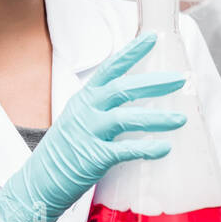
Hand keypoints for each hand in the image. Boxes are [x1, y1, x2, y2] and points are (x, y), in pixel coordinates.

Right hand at [0, 32, 187, 221]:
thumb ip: (102, 109)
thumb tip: (135, 101)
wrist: (38, 184)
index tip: (153, 37)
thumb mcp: (79, 120)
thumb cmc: (64, 153)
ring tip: (182, 118)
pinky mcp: (93, 158)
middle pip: (123, 88)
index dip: (132, 52)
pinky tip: (165, 148)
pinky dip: (147, 148)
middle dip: (154, 83)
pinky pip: (125, 150)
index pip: (110, 68)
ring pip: (127, 118)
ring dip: (157, 118)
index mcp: (84, 99)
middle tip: (181, 79)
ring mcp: (88, 133)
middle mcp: (85, 111)